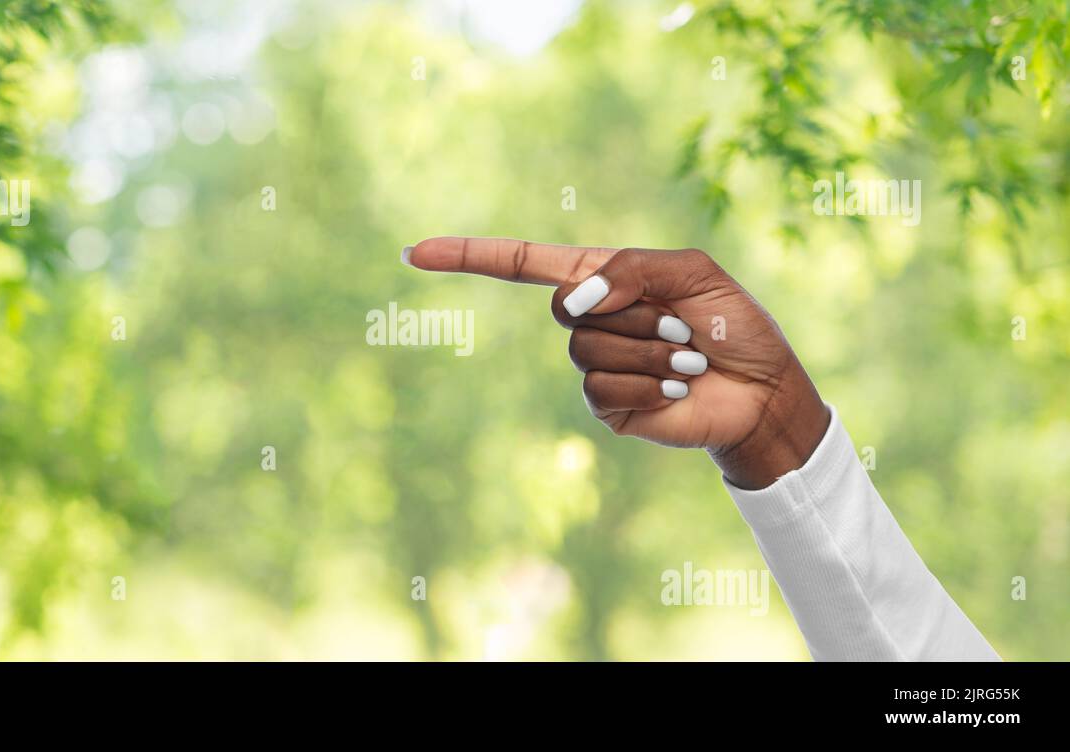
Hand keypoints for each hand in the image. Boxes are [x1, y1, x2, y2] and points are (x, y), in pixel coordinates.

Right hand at [404, 237, 829, 488]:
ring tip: (687, 359)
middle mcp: (588, 321)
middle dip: (632, 312)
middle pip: (565, 309)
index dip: (467, 257)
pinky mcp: (607, 406)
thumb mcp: (692, 271)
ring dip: (650, 350)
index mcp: (602, 279)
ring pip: (588, 350)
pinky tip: (677, 387)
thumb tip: (574, 302)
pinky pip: (602, 388)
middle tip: (679, 324)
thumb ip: (630, 269)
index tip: (413, 253)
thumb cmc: (735, 325)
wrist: (763, 390)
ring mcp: (594, 366)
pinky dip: (649, 383)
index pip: (522, 265)